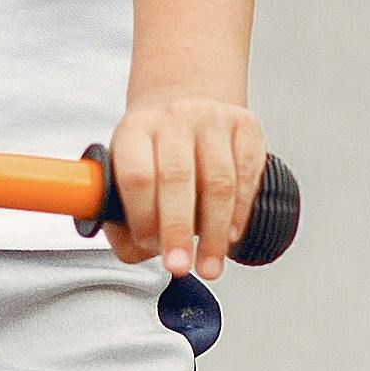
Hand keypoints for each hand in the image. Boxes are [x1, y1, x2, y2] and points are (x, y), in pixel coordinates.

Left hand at [100, 90, 268, 278]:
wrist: (186, 105)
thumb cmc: (155, 151)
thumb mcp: (124, 173)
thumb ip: (121, 218)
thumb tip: (136, 249)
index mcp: (134, 131)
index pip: (137, 175)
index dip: (143, 217)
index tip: (148, 245)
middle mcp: (173, 119)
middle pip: (177, 179)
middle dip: (178, 230)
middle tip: (179, 265)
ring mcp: (212, 119)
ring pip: (219, 182)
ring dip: (214, 232)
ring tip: (209, 263)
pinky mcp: (245, 126)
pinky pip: (248, 174)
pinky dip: (241, 211)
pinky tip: (231, 233)